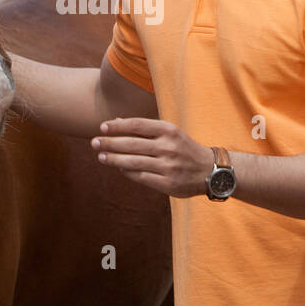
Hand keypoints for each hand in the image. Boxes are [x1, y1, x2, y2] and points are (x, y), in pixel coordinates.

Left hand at [91, 117, 211, 197]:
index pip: (137, 125)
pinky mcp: (168, 184)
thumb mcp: (170, 133)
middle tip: (94, 142)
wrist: (210, 171)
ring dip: (114, 159)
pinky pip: (141, 177)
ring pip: (133, 162)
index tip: (102, 127)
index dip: (118, 126)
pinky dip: (127, 172)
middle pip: (132, 144)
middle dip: (110, 143)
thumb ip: (145, 128)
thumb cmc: (184, 148)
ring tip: (101, 157)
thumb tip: (116, 121)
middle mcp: (168, 147)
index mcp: (169, 131)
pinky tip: (119, 168)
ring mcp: (168, 167)